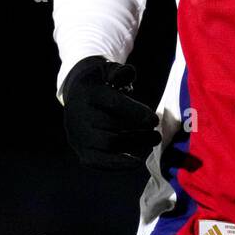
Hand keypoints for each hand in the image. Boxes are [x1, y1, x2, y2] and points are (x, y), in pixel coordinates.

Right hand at [61, 56, 161, 170]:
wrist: (77, 98)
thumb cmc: (101, 83)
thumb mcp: (108, 70)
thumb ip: (120, 72)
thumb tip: (129, 74)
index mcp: (89, 94)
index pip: (113, 104)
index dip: (135, 112)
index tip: (154, 120)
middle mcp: (80, 115)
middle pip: (111, 127)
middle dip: (138, 132)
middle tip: (157, 134)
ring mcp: (78, 135)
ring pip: (107, 145)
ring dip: (134, 145)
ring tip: (153, 140)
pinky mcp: (81, 150)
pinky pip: (98, 161)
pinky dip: (117, 164)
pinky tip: (136, 161)